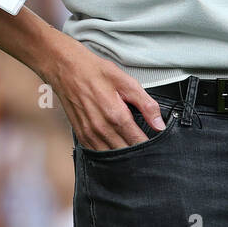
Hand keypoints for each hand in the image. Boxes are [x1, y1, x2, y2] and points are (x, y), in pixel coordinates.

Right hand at [44, 44, 165, 150]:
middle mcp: (101, 129)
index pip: (138, 142)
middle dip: (138, 153)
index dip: (149, 146)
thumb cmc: (96, 73)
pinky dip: (108, 153)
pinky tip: (115, 146)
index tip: (156, 145)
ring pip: (111, 157)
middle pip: (125, 152)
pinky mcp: (81, 135)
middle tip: (146, 148)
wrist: (67, 69)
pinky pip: (97, 153)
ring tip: (132, 150)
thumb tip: (159, 125)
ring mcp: (89, 134)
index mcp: (116, 116)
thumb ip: (146, 105)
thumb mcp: (127, 82)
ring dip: (122, 156)